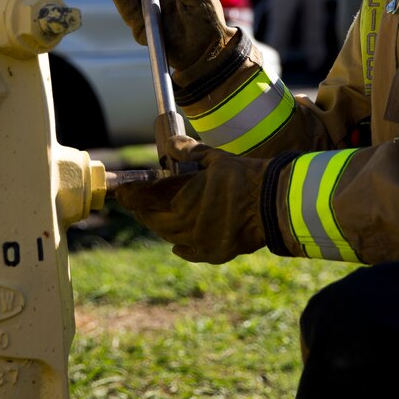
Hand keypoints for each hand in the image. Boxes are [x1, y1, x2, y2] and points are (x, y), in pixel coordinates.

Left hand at [113, 136, 266, 263]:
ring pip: (168, 235)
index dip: (129, 194)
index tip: (122, 190)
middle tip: (139, 201)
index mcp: (181, 198)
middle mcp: (185, 224)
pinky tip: (177, 242)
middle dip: (143, 209)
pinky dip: (180, 245)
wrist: (275, 205)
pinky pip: (187, 251)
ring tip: (158, 215)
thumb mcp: (217, 157)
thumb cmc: (246, 177)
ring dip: (160, 225)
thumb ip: (190, 151)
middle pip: (152, 219)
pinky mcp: (213, 254)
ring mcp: (199, 242)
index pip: (143, 198)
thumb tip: (172, 144)